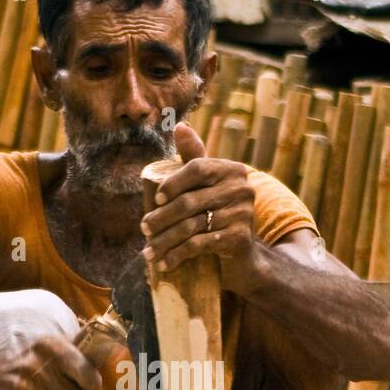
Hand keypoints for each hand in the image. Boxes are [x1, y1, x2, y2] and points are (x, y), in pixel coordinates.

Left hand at [140, 122, 256, 291]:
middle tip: (144, 230)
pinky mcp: (239, 238)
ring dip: (165, 241)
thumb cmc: (219, 215)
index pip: (198, 167)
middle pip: (190, 201)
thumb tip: (178, 125)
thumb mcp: (209, 186)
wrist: (245, 256)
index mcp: (232, 170)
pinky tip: (164, 264)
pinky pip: (200, 244)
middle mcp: (242, 188)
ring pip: (192, 226)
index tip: (156, 200)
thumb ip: (195, 157)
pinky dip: (178, 255)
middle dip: (161, 218)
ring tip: (148, 253)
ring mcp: (243, 214)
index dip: (173, 182)